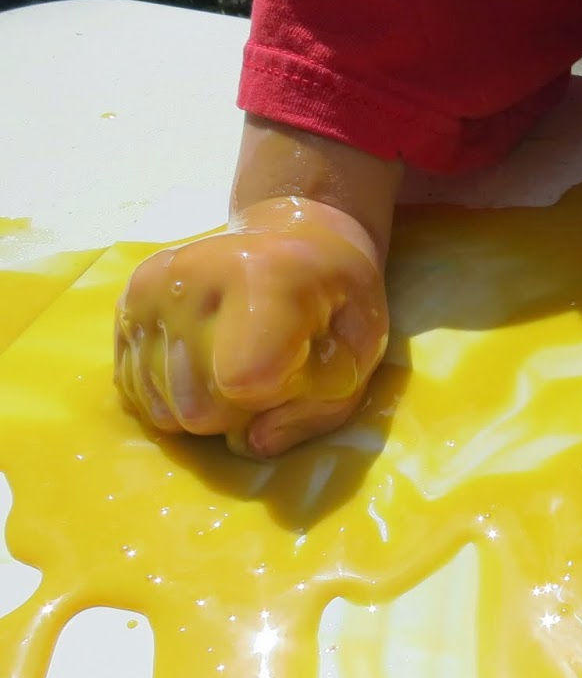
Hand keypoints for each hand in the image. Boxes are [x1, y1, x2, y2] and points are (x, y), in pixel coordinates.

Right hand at [114, 196, 388, 457]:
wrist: (294, 234)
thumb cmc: (336, 296)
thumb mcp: (361, 350)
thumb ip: (319, 407)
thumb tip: (251, 443)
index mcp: (263, 278)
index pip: (241, 384)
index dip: (273, 400)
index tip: (296, 369)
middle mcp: (190, 278)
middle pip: (197, 408)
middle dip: (238, 412)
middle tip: (268, 371)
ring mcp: (147, 291)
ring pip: (163, 407)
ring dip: (205, 403)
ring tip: (236, 359)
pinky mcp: (123, 305)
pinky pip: (134, 390)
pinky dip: (173, 392)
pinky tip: (204, 362)